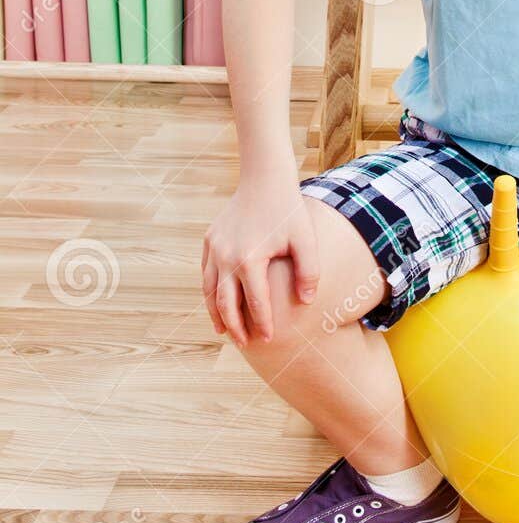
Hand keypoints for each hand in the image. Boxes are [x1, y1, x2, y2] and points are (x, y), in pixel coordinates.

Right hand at [202, 174, 319, 346]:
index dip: (262, 324)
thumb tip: (306, 302)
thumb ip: (309, 272)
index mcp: (250, 259)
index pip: (254, 303)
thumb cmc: (289, 209)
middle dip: (235, 327)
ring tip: (226, 332)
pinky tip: (218, 303)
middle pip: (226, 303)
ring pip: (209, 291)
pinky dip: (210, 292)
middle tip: (245, 344)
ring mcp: (214, 248)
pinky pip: (205, 273)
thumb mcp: (305, 239)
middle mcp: (226, 256)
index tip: (269, 340)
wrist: (264, 178)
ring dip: (217, 314)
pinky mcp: (209, 240)